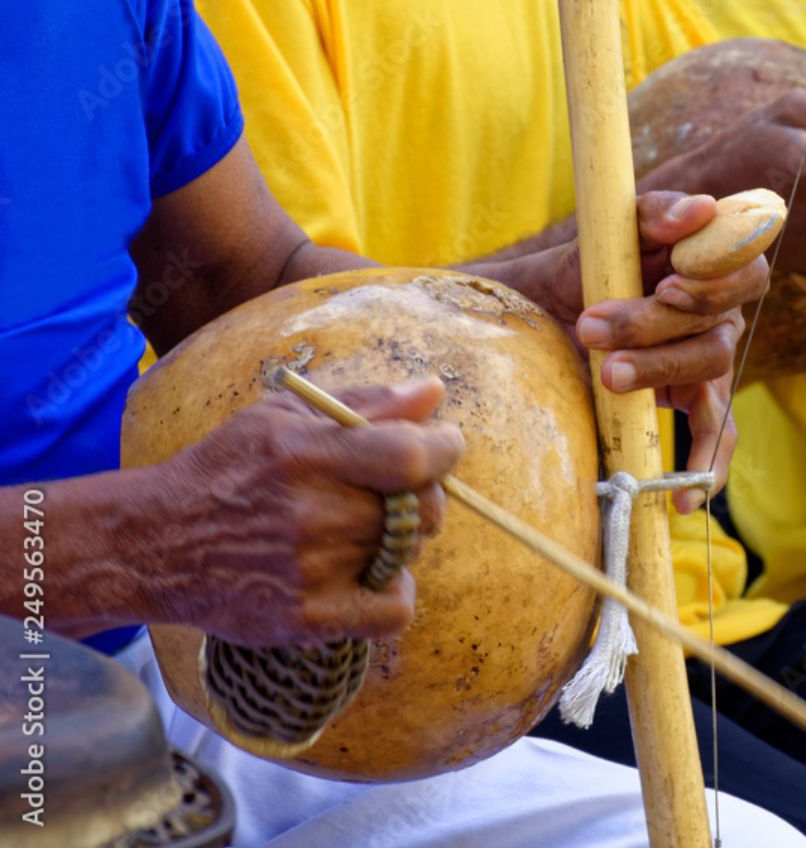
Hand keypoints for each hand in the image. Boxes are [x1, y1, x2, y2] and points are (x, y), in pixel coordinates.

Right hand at [155, 378, 462, 645]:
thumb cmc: (228, 470)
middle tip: (394, 494)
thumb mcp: (284, 417)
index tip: (444, 446)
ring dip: (400, 540)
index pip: (411, 457)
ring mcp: (312, 571)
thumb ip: (366, 404)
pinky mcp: (308, 618)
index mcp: (307, 454)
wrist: (156, 543)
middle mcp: (313, 513)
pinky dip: (395, 593)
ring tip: (357, 530)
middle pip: (421, 509)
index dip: (444, 450)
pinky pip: (395, 610)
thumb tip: (433, 392)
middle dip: (424, 496)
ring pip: (408, 553)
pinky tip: (368, 575)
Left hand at [571, 191, 764, 510]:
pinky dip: (706, 468)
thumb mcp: (608, 231)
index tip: (663, 287)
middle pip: (718, 326)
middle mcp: (721, 311)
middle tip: (593, 327)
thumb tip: (700, 209)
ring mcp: (709, 359)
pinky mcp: (695, 402)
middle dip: (656, 330)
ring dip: (657, 372)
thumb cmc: (580, 265)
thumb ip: (653, 214)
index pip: (746, 268)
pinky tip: (687, 497)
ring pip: (709, 372)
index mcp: (711, 263)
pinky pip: (718, 436)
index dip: (714, 282)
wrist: (536, 316)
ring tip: (606, 376)